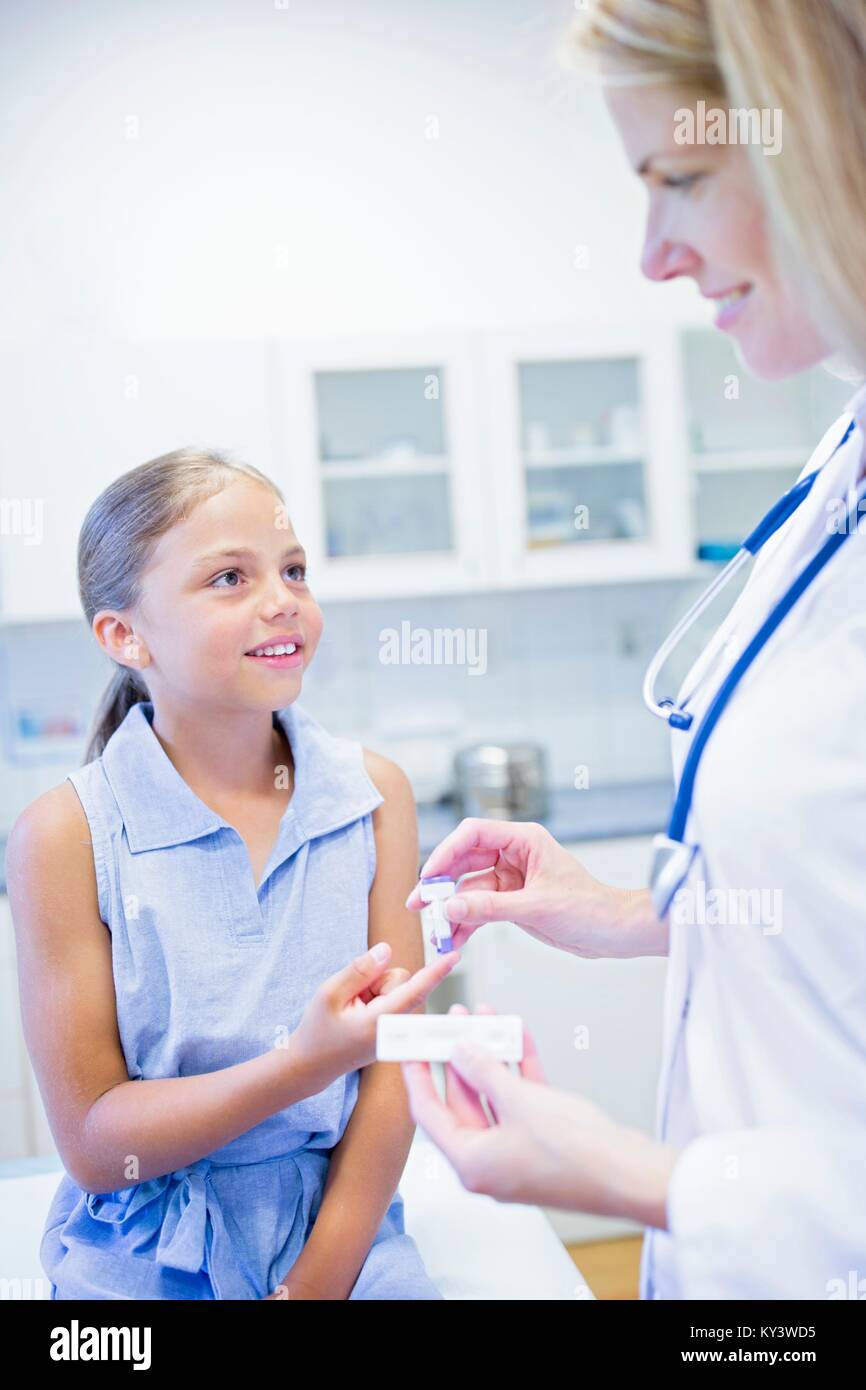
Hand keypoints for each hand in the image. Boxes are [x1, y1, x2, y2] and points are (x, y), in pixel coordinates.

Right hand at [292, 941, 459, 1090]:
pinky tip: (359, 1012)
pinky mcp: (393, 1029)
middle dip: (378, 979)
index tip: (455, 957)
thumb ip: (360, 970)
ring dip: (375, 989)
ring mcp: (394, 1031)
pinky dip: (375, 998)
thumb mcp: (330, 993)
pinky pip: (391, 997)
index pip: (413, 992)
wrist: (313, 1064)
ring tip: (352, 1007)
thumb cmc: (318, 1030)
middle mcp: (394, 1029)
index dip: (435, 972)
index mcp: (380, 1023)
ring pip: (396, 986)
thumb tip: (387, 950)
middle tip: (351, 997)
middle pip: (402, 981)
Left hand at [400, 1001, 676, 1225]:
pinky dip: (519, 1066)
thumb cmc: (574, 1151)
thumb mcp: (518, 1102)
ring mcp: (518, 1149)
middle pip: (462, 1099)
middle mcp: (490, 1159)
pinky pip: (522, 1096)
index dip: (417, 1075)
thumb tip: (457, 1049)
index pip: (428, 1113)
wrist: (631, 1174)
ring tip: (485, 1014)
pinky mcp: (545, 1137)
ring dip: (490, 1054)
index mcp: (472, 1162)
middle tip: (454, 1018)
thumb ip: (483, 1071)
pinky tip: (518, 1031)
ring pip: (494, 1093)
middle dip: (458, 1054)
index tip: (409, 1045)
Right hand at [405, 818, 647, 958]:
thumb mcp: (536, 907)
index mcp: (524, 840)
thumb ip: (490, 908)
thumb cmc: (590, 908)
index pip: (473, 833)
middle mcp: (514, 855)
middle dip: (441, 884)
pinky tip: (454, 939)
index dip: (446, 851)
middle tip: (419, 904)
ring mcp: (511, 879)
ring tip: (434, 930)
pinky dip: (466, 923)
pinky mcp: (512, 901)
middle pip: (464, 861)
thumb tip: (450, 908)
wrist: (613, 931)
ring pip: (469, 889)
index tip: (429, 875)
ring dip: (451, 910)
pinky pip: (480, 909)